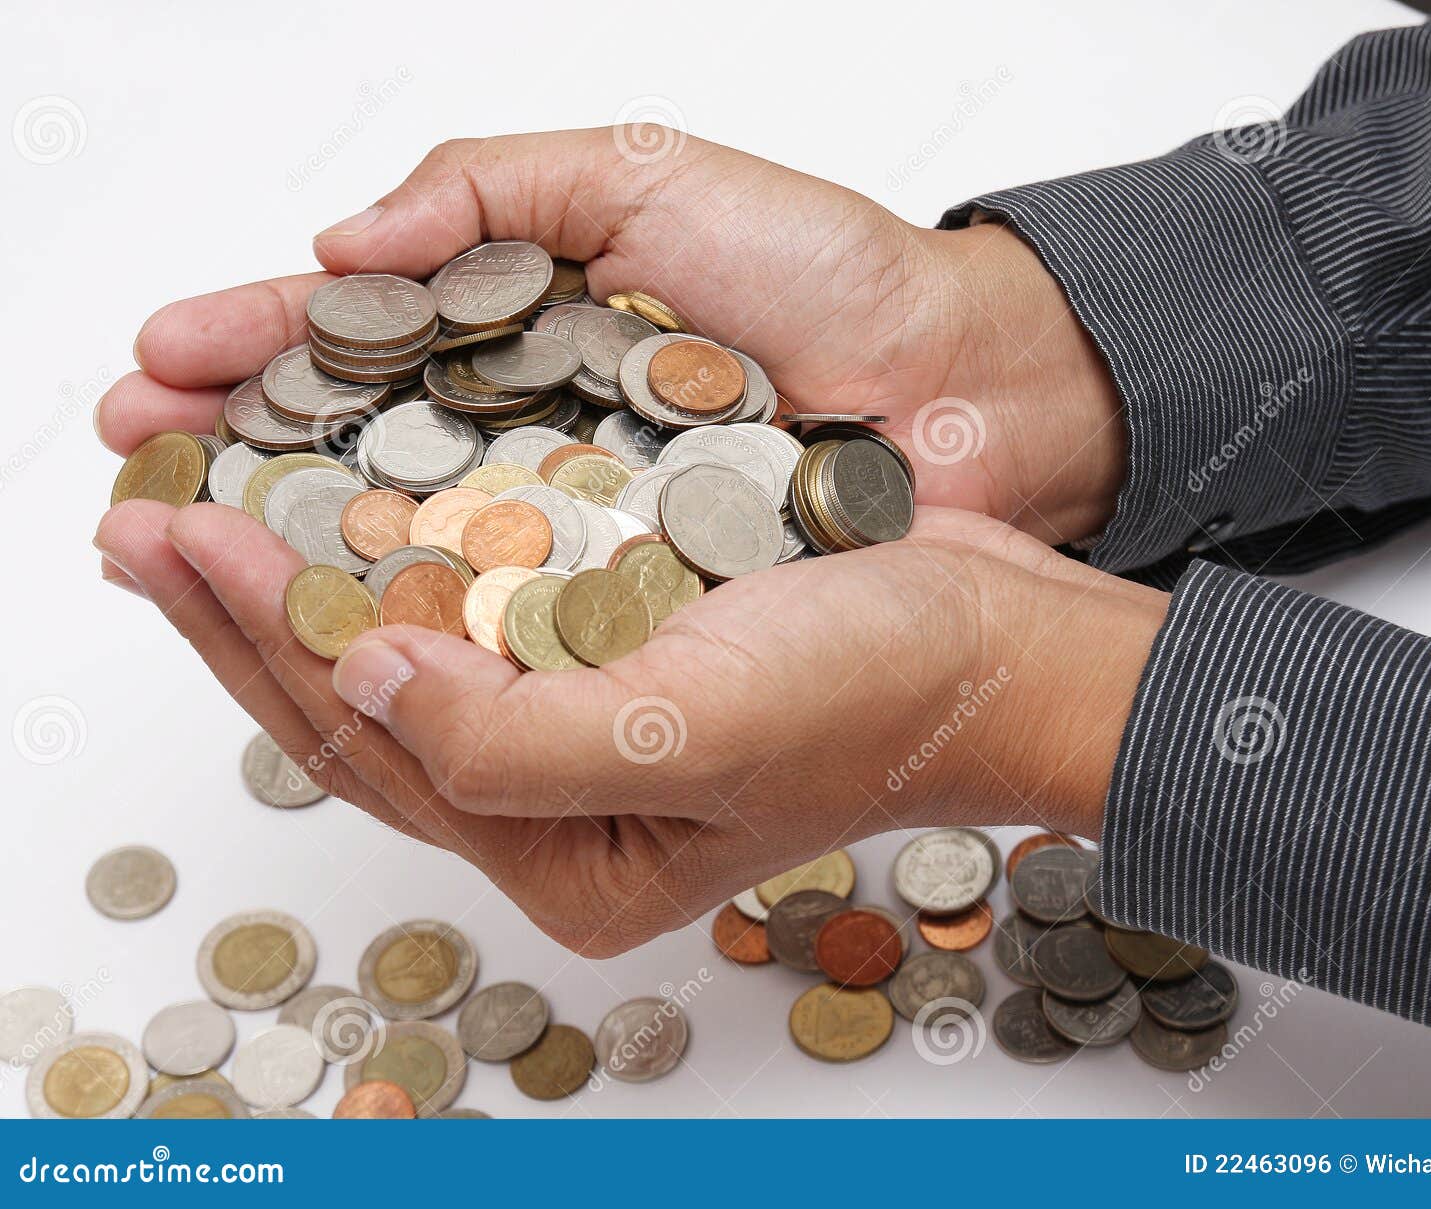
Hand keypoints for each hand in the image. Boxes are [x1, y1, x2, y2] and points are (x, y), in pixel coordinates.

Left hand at [94, 496, 1164, 955]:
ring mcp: (595, 718)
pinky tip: (358, 487)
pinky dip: (412, 540)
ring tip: (215, 496)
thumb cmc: (881, 697)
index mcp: (571, 860)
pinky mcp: (625, 639)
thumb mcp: (693, 732)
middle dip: (252, 613)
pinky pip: (485, 593)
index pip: (374, 753)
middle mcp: (568, 801)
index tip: (181, 533)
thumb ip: (506, 741)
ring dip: (315, 567)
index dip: (264, 642)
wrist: (1004, 640)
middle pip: (369, 707)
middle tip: (142, 516)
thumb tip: (357, 681)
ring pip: (415, 644)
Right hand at [101, 128, 1126, 544]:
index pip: (356, 340)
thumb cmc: (826, 273)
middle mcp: (538, 432)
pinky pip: (510, 620)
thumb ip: (488, 191)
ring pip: (413, 545)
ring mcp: (583, 523)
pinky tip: (336, 625)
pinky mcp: (634, 602)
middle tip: (133, 466)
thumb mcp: (645, 178)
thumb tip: (338, 242)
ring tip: (187, 544)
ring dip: (296, 549)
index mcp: (526, 325)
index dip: (251, 349)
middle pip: (356, 449)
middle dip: (238, 450)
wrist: (966, 385)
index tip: (156, 368)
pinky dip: (423, 625)